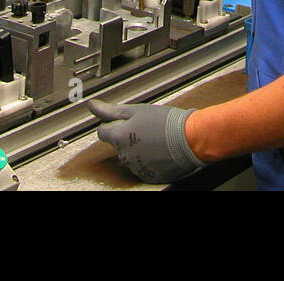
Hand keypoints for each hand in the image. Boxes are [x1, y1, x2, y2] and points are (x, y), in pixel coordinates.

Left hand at [88, 100, 204, 182]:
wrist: (191, 139)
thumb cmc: (167, 122)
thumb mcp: (138, 110)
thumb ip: (111, 110)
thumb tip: (93, 106)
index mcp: (119, 137)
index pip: (102, 132)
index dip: (112, 125)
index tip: (124, 122)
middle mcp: (124, 155)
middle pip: (117, 145)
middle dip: (126, 137)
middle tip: (144, 128)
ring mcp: (136, 168)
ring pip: (129, 156)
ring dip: (137, 149)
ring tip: (154, 139)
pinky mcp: (147, 177)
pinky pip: (141, 168)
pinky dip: (147, 160)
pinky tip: (158, 151)